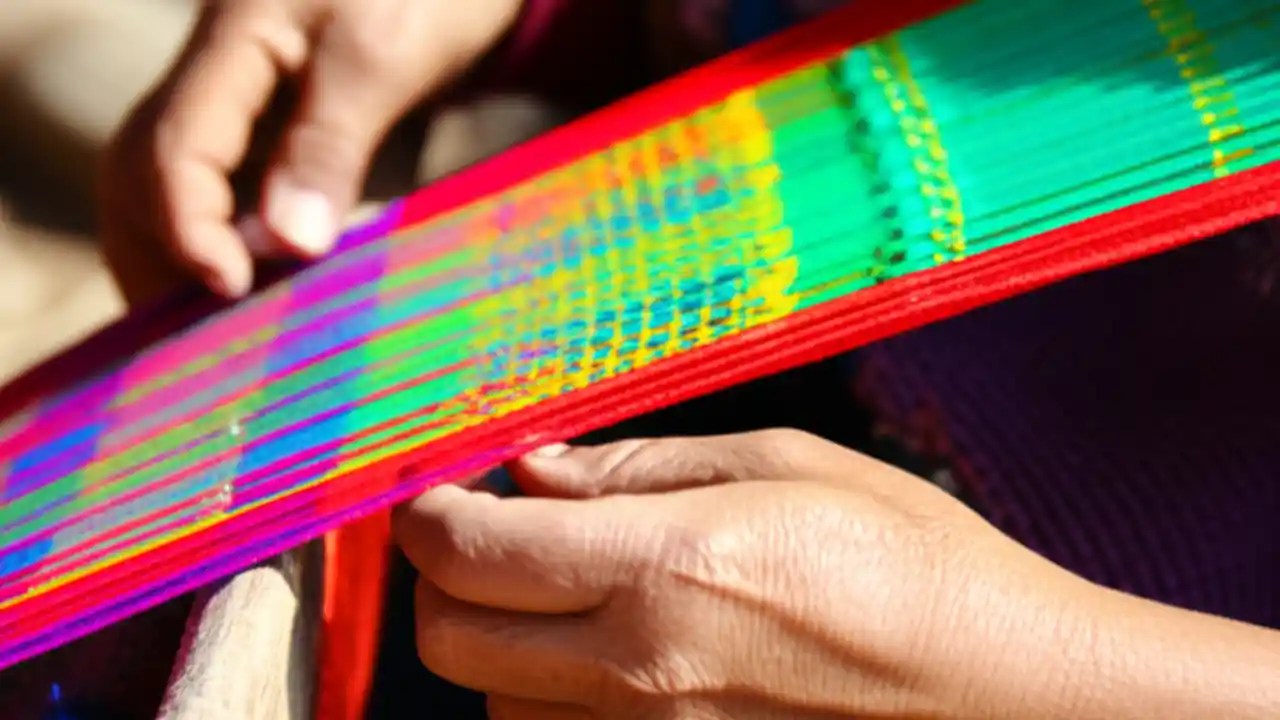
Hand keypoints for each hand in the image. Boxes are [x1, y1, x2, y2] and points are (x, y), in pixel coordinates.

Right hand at [100, 0, 521, 305]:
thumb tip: (288, 244)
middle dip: (163, 254)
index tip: (231, 289)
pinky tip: (253, 291)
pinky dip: (219, 240)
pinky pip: (212, 187)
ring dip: (179, 256)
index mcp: (232, 41)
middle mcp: (213, 72)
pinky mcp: (260, 124)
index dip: (189, 228)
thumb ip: (330, 143)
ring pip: (163, 184)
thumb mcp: (385, 59)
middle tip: (208, 333)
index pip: (171, 149)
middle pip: (140, 171)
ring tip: (220, 329)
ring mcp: (232, 98)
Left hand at [392, 430, 1101, 717]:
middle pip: (449, 641)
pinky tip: (617, 659)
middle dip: (446, 581)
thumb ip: (639, 468)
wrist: (1006, 694)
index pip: (469, 553)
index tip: (436, 490)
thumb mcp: (783, 466)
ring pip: (497, 702)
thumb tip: (534, 467)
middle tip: (492, 535)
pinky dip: (557, 699)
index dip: (426, 514)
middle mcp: (641, 675)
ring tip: (576, 597)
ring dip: (505, 645)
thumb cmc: (911, 561)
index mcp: (666, 569)